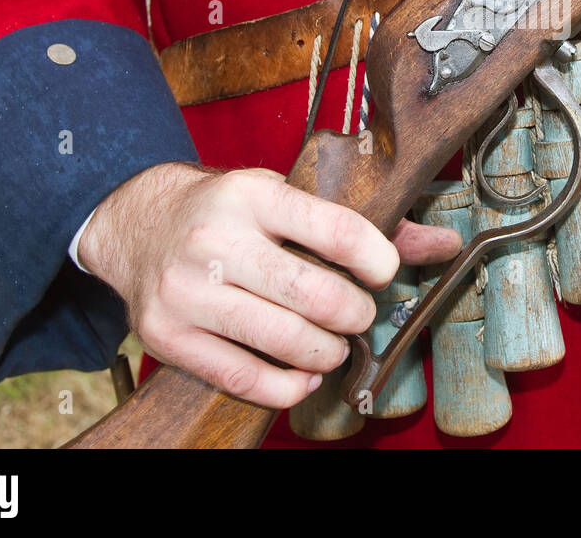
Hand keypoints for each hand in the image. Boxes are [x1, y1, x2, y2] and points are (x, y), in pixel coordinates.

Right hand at [79, 162, 461, 407]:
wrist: (137, 224)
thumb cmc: (227, 211)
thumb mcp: (285, 196)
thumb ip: (363, 223)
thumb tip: (443, 245)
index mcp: (253, 194)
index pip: (337, 230)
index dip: (378, 261)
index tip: (383, 273)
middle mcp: (216, 239)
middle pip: (316, 295)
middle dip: (355, 314)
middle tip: (357, 314)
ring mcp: (187, 290)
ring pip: (286, 341)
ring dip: (327, 353)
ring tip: (332, 344)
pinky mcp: (167, 335)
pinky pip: (245, 378)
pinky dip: (288, 386)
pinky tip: (302, 374)